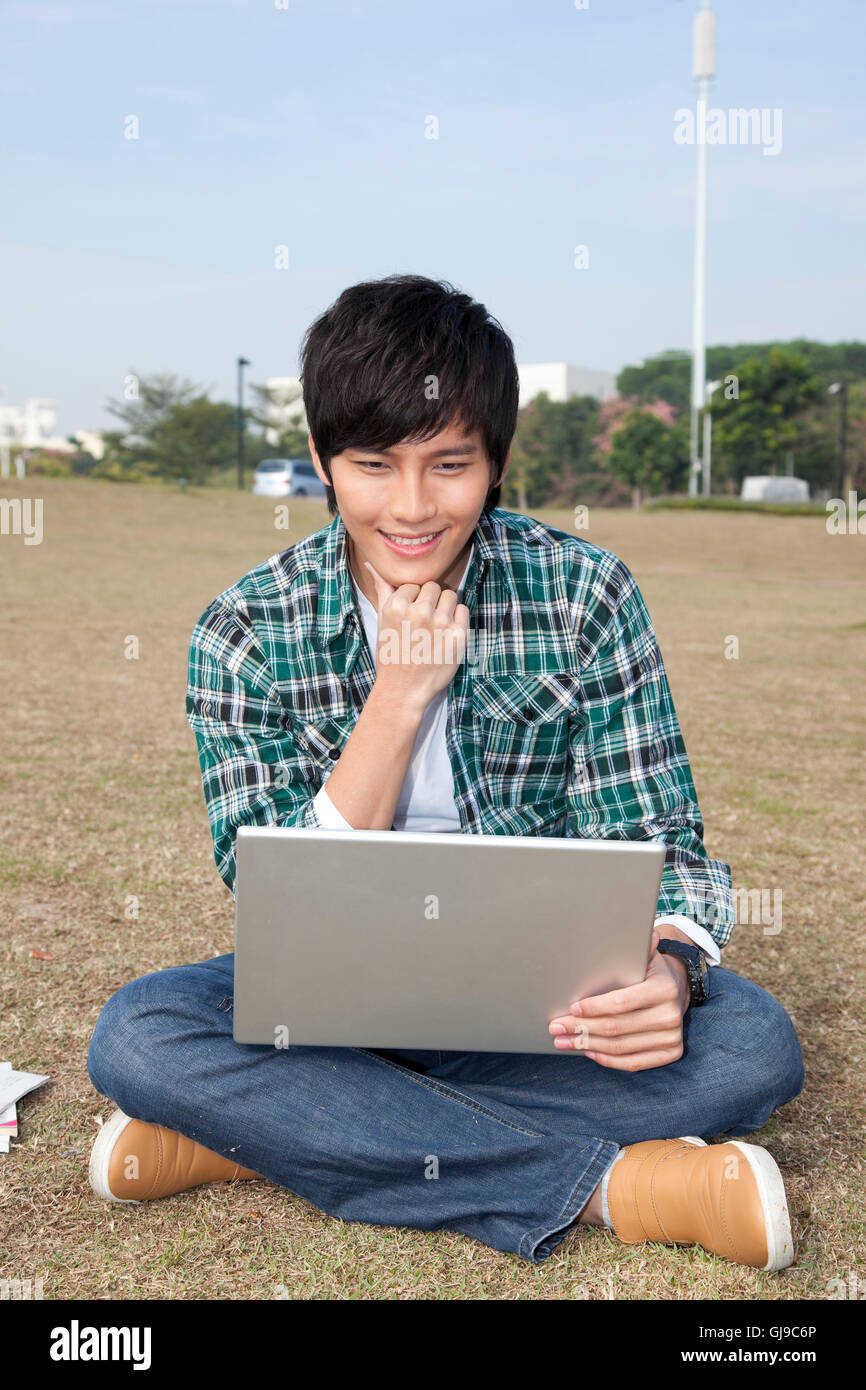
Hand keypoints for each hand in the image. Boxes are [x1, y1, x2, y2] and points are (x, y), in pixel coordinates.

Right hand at [364, 561, 469, 711]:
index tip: (410, 617)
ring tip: (436, 627)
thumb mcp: (382, 621)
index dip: (413, 600)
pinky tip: (446, 633)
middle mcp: (419, 612)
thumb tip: (370, 563)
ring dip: (446, 607)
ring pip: (451, 595)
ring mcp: (440, 623)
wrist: (403, 689)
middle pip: (434, 587)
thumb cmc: (391, 654)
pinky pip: (464, 610)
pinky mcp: (458, 635)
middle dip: (431, 601)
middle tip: (424, 622)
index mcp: (397, 606)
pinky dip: (458, 619)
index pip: (414, 585)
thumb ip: (382, 590)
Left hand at [547, 928, 689, 1070]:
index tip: (570, 1009)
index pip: (620, 1003)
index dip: (593, 1008)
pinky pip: (634, 1063)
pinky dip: (608, 1060)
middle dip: (581, 1029)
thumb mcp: (644, 955)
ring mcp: (672, 1037)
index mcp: (664, 988)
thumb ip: (637, 946)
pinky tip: (589, 1052)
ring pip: (621, 1048)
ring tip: (564, 1041)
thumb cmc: (648, 971)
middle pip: (616, 1028)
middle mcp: (671, 1015)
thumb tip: (636, 928)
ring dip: (587, 1046)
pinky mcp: (670, 1053)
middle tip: (556, 1027)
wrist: (676, 989)